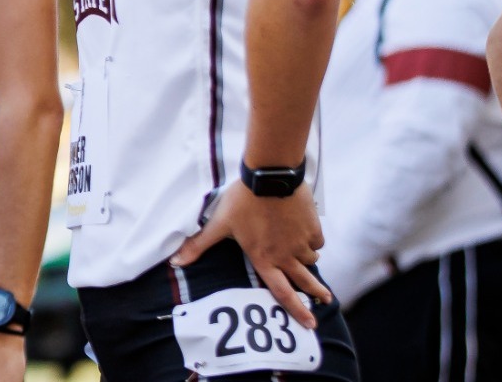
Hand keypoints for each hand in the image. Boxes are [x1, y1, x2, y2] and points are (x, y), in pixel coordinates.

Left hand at [171, 182, 328, 328]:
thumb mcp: (219, 224)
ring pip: (311, 259)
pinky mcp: (313, 227)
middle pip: (305, 280)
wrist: (270, 178)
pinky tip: (304, 233)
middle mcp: (286, 255)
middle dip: (317, 293)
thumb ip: (199, 245)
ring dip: (308, 261)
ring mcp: (302, 242)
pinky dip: (312, 240)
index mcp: (264, 259)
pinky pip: (317, 241)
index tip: (310, 323)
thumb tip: (176, 262)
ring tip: (305, 256)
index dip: (296, 310)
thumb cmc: (242, 201)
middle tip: (326, 301)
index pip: (282, 292)